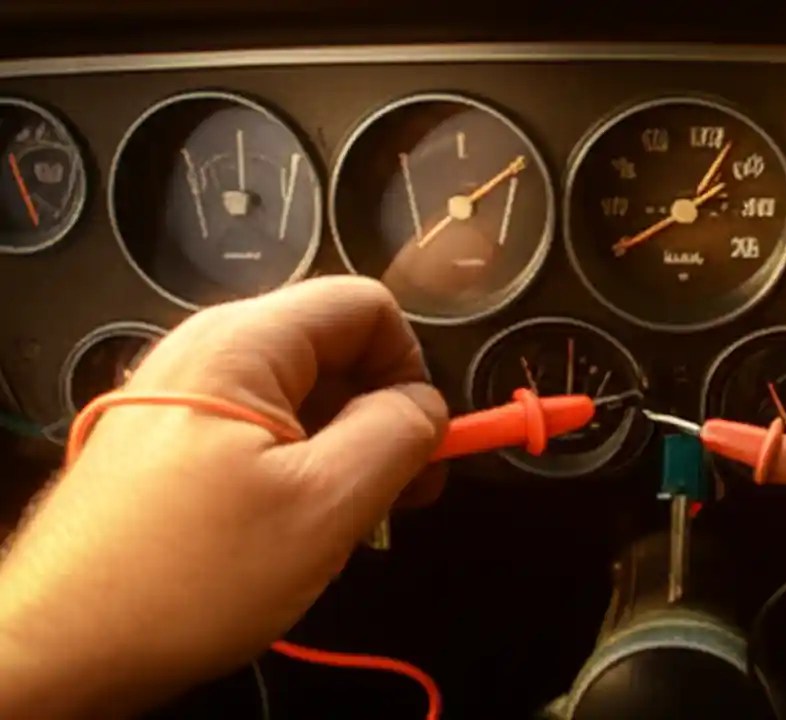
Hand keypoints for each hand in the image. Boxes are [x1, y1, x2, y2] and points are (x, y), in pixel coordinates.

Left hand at [0, 277, 449, 717]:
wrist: (59, 647)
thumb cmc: (189, 575)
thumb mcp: (325, 505)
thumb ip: (398, 436)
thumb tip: (427, 404)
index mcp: (242, 343)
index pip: (365, 305)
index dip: (409, 366)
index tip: (419, 441)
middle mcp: (205, 351)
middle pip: (332, 349)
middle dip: (380, 415)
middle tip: (398, 494)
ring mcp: (179, 396)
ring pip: (298, 396)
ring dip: (341, 450)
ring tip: (343, 523)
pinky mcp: (165, 441)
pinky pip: (257, 431)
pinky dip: (295, 469)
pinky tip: (292, 529)